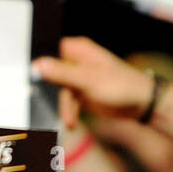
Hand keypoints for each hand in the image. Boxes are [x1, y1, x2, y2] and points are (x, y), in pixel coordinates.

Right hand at [32, 37, 156, 128]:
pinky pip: (69, 101)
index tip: (31, 78)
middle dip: (53, 93)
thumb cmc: (122, 86)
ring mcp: (80, 78)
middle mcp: (77, 61)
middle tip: (51, 105)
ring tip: (70, 121)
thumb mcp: (88, 80)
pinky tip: (72, 122)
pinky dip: (70, 112)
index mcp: (77, 49)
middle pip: (52, 74)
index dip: (40, 64)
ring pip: (60, 91)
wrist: (142, 104)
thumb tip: (37, 65)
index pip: (49, 50)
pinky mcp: (84, 93)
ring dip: (64, 107)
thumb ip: (62, 73)